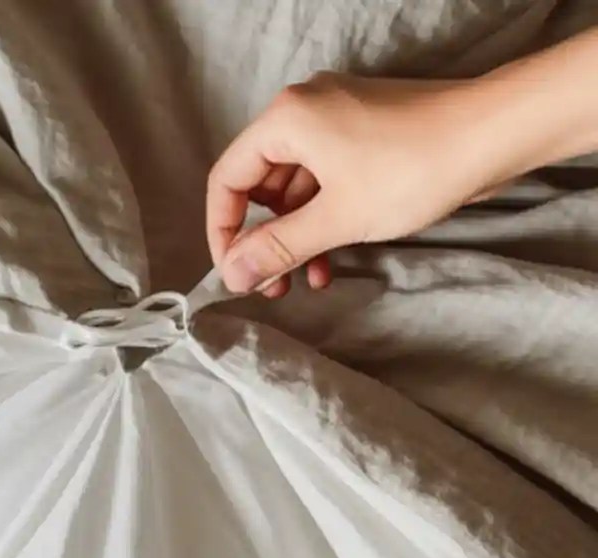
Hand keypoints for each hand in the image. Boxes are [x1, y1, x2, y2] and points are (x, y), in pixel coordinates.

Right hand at [206, 73, 507, 296]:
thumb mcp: (337, 218)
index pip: (228, 179)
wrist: (498, 132)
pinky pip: (326, 176)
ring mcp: (337, 116)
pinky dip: (324, 215)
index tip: (234, 272)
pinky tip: (334, 255)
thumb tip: (231, 275)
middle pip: (260, 183)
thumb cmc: (415, 167)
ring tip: (308, 280)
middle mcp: (303, 110)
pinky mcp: (365, 129)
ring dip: (297, 235)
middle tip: (272, 285)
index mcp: (284, 120)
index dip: (222, 231)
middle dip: (264, 239)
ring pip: (295, 186)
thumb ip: (277, 247)